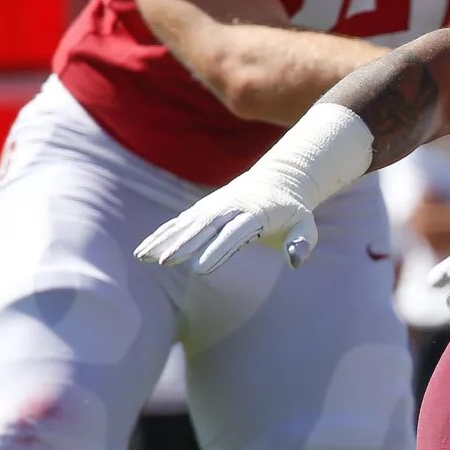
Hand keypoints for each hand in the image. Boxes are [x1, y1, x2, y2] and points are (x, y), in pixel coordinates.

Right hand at [136, 175, 319, 275]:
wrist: (278, 180)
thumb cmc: (293, 210)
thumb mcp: (306, 224)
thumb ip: (303, 241)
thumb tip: (296, 260)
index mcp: (256, 213)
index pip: (235, 233)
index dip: (218, 249)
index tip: (200, 268)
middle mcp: (230, 208)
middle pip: (205, 227)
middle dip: (184, 244)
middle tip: (165, 262)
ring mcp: (213, 207)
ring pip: (186, 224)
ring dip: (164, 240)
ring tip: (144, 257)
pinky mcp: (202, 210)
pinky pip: (178, 223)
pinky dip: (161, 235)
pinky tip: (143, 251)